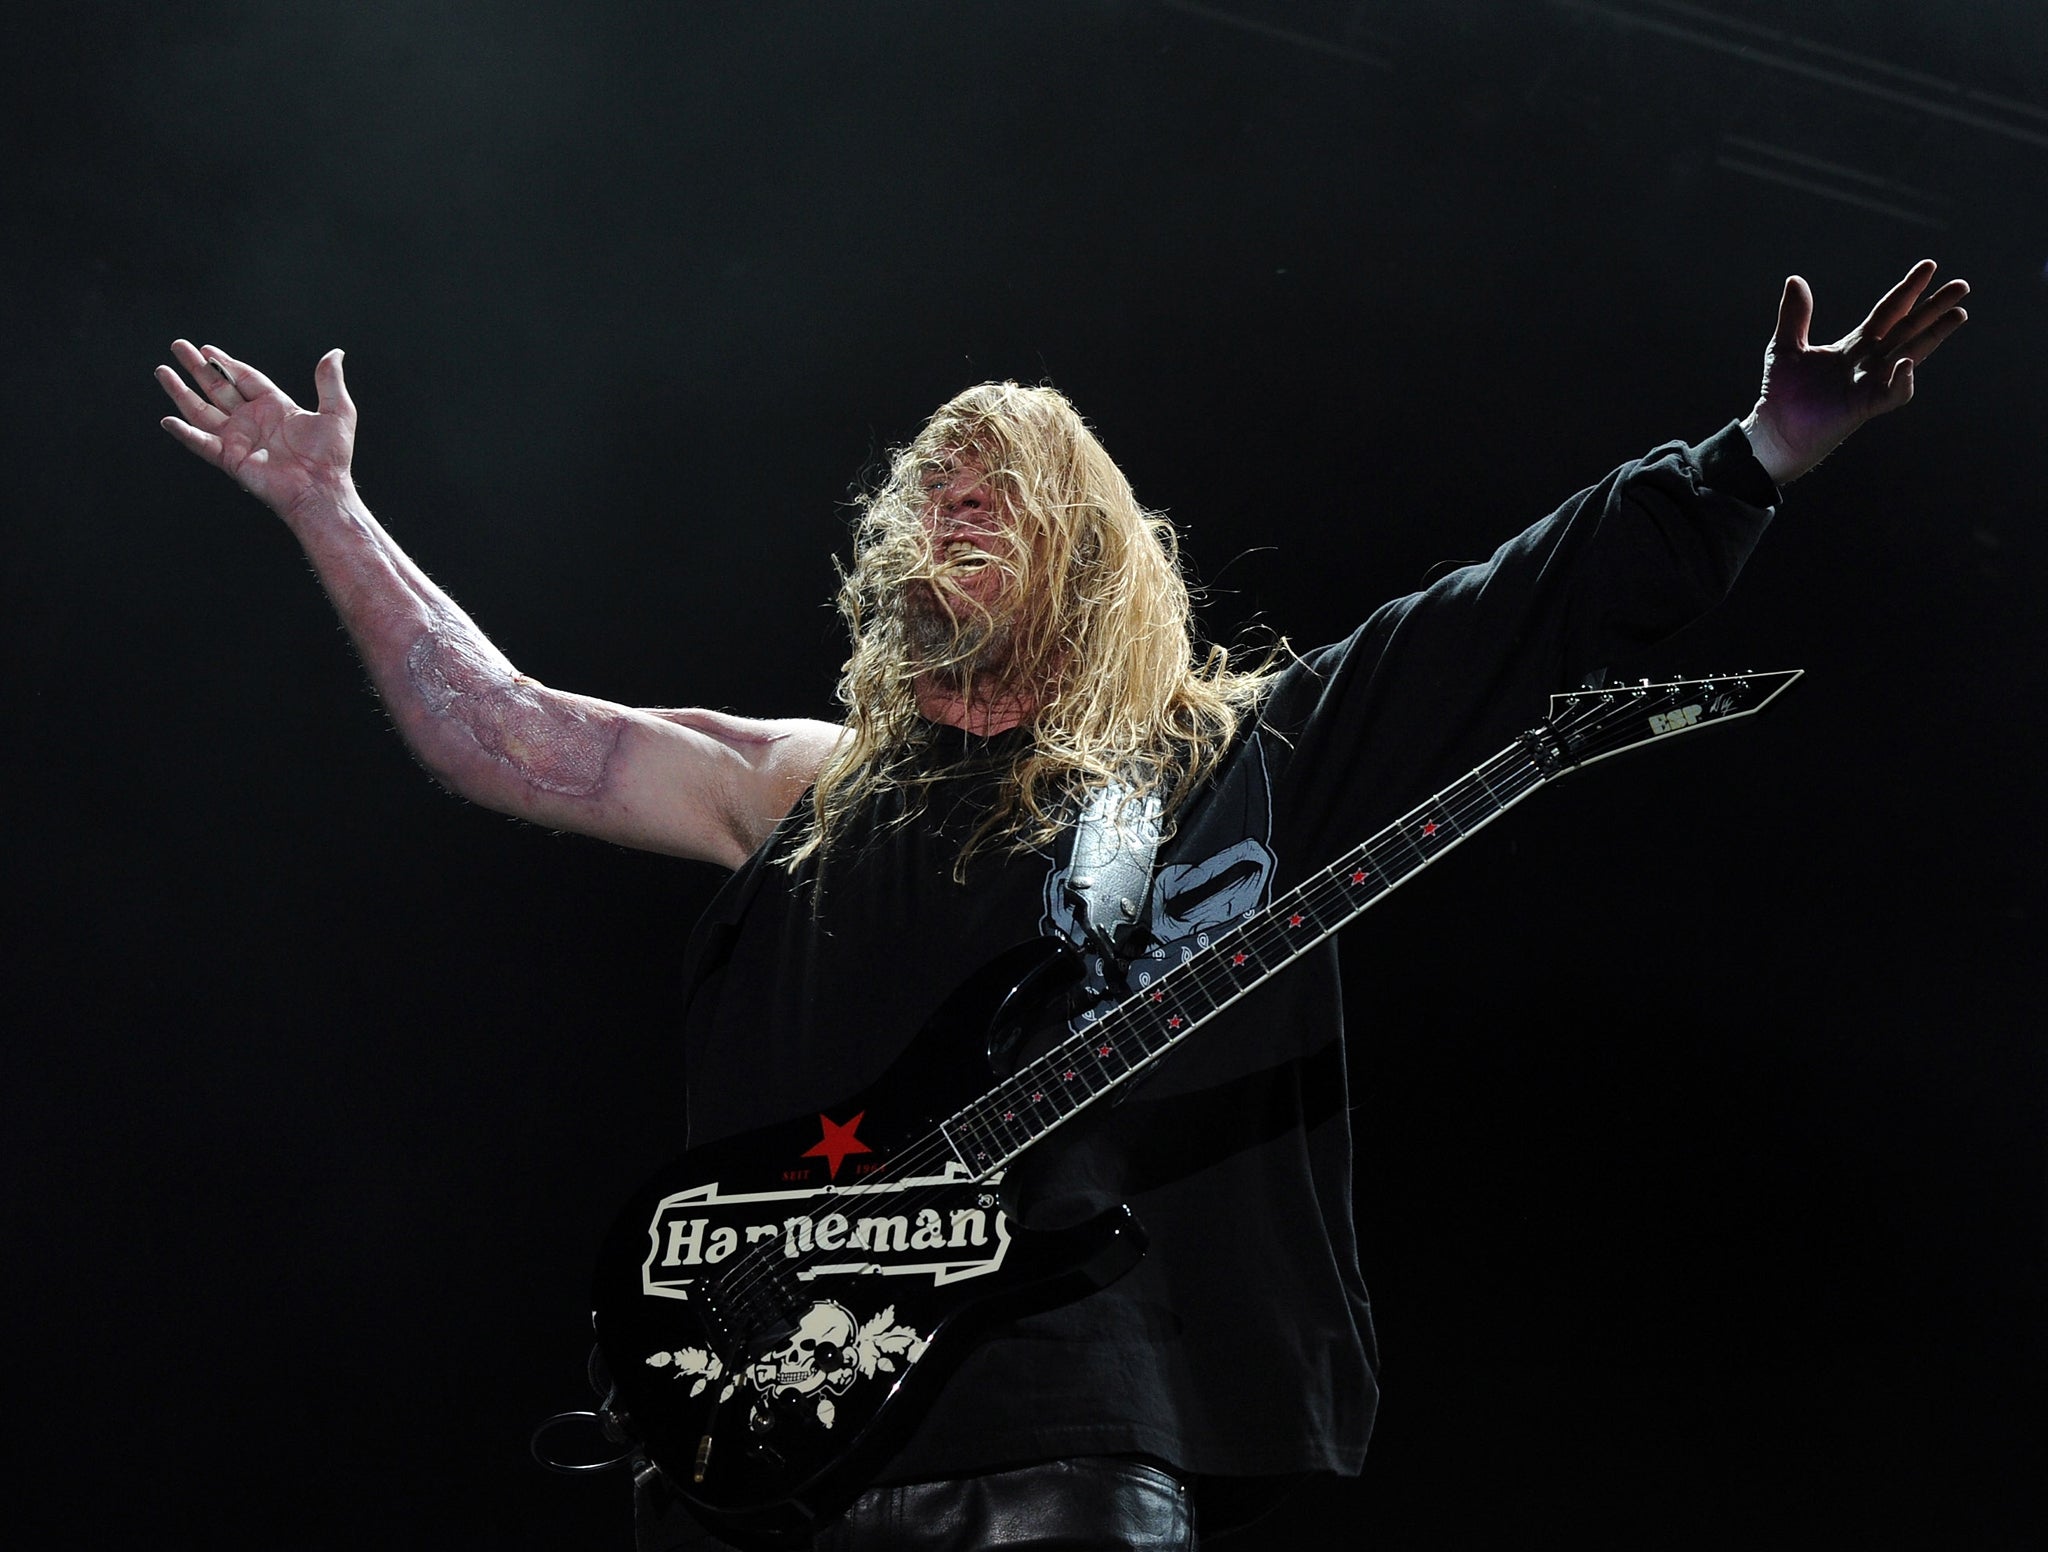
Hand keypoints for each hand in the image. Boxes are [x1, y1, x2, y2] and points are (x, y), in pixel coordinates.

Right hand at [156, 340, 356, 514]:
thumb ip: (330, 382)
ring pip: (202, 410)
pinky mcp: (231, 458)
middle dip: (197, 368)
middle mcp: (253, 421)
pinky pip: (202, 443)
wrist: (321, 491)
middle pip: (217, 388)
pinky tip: (169, 420)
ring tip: (162, 371)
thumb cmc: (332, 458)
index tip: (206, 348)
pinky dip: (185, 433)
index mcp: (275, 407)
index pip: (244, 378)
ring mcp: (239, 439)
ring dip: (180, 392)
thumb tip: (336, 353)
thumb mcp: (337, 412)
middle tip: (178, 347)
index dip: (225, 363)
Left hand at [1740, 261, 1967, 483]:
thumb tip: (1795, 279)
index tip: (1929, 266)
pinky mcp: (1864, 407)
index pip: (1888, 312)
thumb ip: (1795, 315)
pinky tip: (1907, 363)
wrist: (1773, 431)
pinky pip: (1892, 393)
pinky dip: (1902, 380)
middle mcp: (1869, 362)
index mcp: (1855, 346)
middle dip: (1934, 308)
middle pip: (1908, 329)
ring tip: (1958, 314)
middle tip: (1962, 286)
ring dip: (1934, 335)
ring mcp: (1870, 384)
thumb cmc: (1781, 394)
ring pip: (1911, 354)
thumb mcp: (1785, 346)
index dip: (1908, 290)